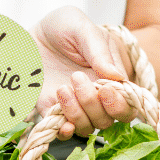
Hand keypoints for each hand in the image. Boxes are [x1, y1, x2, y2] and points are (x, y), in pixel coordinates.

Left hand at [30, 6, 135, 138]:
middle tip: (76, 78)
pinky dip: (63, 132)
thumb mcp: (81, 28)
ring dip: (76, 114)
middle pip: (106, 120)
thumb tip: (117, 77)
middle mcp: (96, 97)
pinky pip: (62, 132)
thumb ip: (99, 51)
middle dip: (93, 105)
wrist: (31, 33)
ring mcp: (75, 106)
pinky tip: (61, 123)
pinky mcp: (52, 111)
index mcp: (112, 78)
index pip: (127, 105)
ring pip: (86, 128)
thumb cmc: (63, 27)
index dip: (119, 104)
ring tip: (62, 88)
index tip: (104, 89)